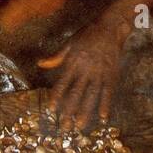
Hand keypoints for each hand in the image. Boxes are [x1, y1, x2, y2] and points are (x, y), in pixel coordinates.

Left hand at [0, 0, 96, 29]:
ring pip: (43, 10)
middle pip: (34, 8)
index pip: (26, 0)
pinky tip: (32, 11)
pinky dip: (40, 11)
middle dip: (18, 17)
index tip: (2, 19)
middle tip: (5, 25)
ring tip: (14, 20)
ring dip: (28, 15)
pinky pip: (51, 7)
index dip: (13, 11)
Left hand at [40, 15, 127, 129]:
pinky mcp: (112, 74)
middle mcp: (86, 70)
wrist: (110, 26)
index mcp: (73, 62)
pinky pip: (108, 92)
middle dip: (69, 111)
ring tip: (79, 126)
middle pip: (76, 94)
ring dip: (85, 112)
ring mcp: (100, 73)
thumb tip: (40, 64)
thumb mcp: (70, 43)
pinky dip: (106, 105)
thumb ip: (56, 56)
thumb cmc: (88, 34)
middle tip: (64, 126)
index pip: (62, 84)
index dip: (57, 97)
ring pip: (91, 96)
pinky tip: (103, 118)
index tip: (51, 110)